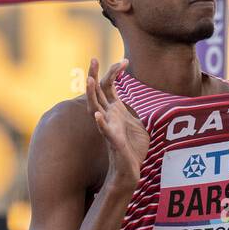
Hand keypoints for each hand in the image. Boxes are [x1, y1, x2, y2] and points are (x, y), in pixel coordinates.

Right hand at [87, 58, 149, 191]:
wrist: (131, 171)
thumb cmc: (132, 149)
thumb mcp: (136, 124)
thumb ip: (134, 111)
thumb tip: (139, 101)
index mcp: (114, 111)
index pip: (109, 87)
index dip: (114, 72)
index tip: (124, 60)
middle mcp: (108, 117)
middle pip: (97, 92)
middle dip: (94, 75)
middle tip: (92, 58)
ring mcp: (109, 128)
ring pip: (95, 108)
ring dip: (92, 94)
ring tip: (89, 81)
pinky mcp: (113, 142)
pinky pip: (105, 131)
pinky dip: (101, 123)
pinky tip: (97, 115)